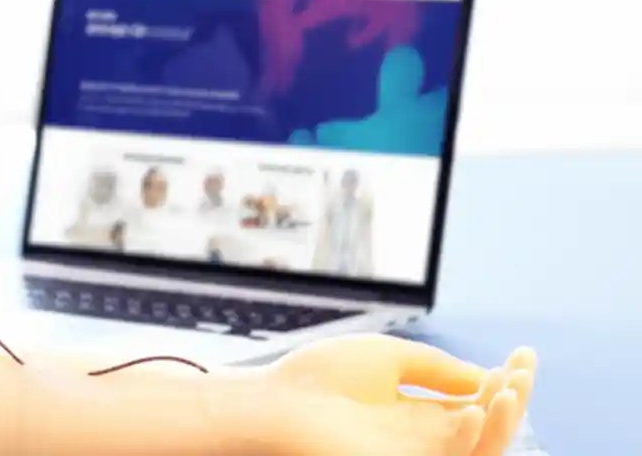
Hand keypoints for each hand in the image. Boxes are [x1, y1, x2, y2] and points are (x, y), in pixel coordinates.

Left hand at [261, 334, 535, 455]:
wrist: (276, 405)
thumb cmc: (320, 379)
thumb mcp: (388, 359)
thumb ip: (436, 367)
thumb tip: (488, 376)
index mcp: (417, 416)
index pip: (475, 405)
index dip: (503, 382)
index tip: (523, 354)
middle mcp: (422, 442)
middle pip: (486, 429)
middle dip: (512, 399)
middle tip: (523, 368)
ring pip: (479, 451)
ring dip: (503, 422)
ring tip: (510, 388)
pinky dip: (471, 441)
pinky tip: (473, 411)